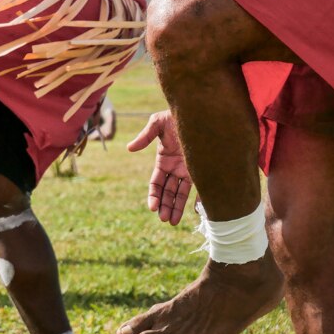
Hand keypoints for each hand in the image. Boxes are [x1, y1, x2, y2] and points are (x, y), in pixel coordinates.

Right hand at [127, 110, 192, 225]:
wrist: (201, 111)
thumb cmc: (177, 115)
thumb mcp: (158, 123)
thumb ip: (145, 136)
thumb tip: (129, 149)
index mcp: (163, 160)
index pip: (156, 182)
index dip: (153, 195)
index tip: (152, 207)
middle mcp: (176, 168)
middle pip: (167, 192)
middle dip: (164, 206)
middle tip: (164, 220)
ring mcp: (190, 170)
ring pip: (181, 194)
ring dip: (176, 208)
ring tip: (172, 222)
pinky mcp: (204, 169)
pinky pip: (201, 188)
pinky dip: (198, 200)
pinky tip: (196, 212)